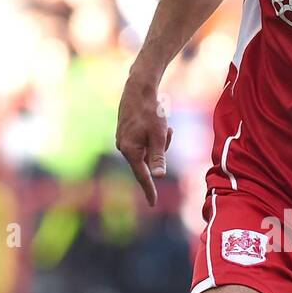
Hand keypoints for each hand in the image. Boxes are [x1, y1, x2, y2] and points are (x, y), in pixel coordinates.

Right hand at [115, 72, 172, 206]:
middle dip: (162, 149)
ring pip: (148, 150)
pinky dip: (153, 136)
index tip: (153, 203)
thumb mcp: (159, 135)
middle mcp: (123, 148)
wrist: (138, 89)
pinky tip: (154, 121)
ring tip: (161, 123)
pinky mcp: (125, 134)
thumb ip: (158, 157)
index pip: (142, 176)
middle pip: (149, 160)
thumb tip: (158, 176)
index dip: (149, 189)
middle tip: (168, 130)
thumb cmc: (150, 112)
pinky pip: (144, 142)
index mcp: (130, 151)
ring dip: (159, 140)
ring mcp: (123, 140)